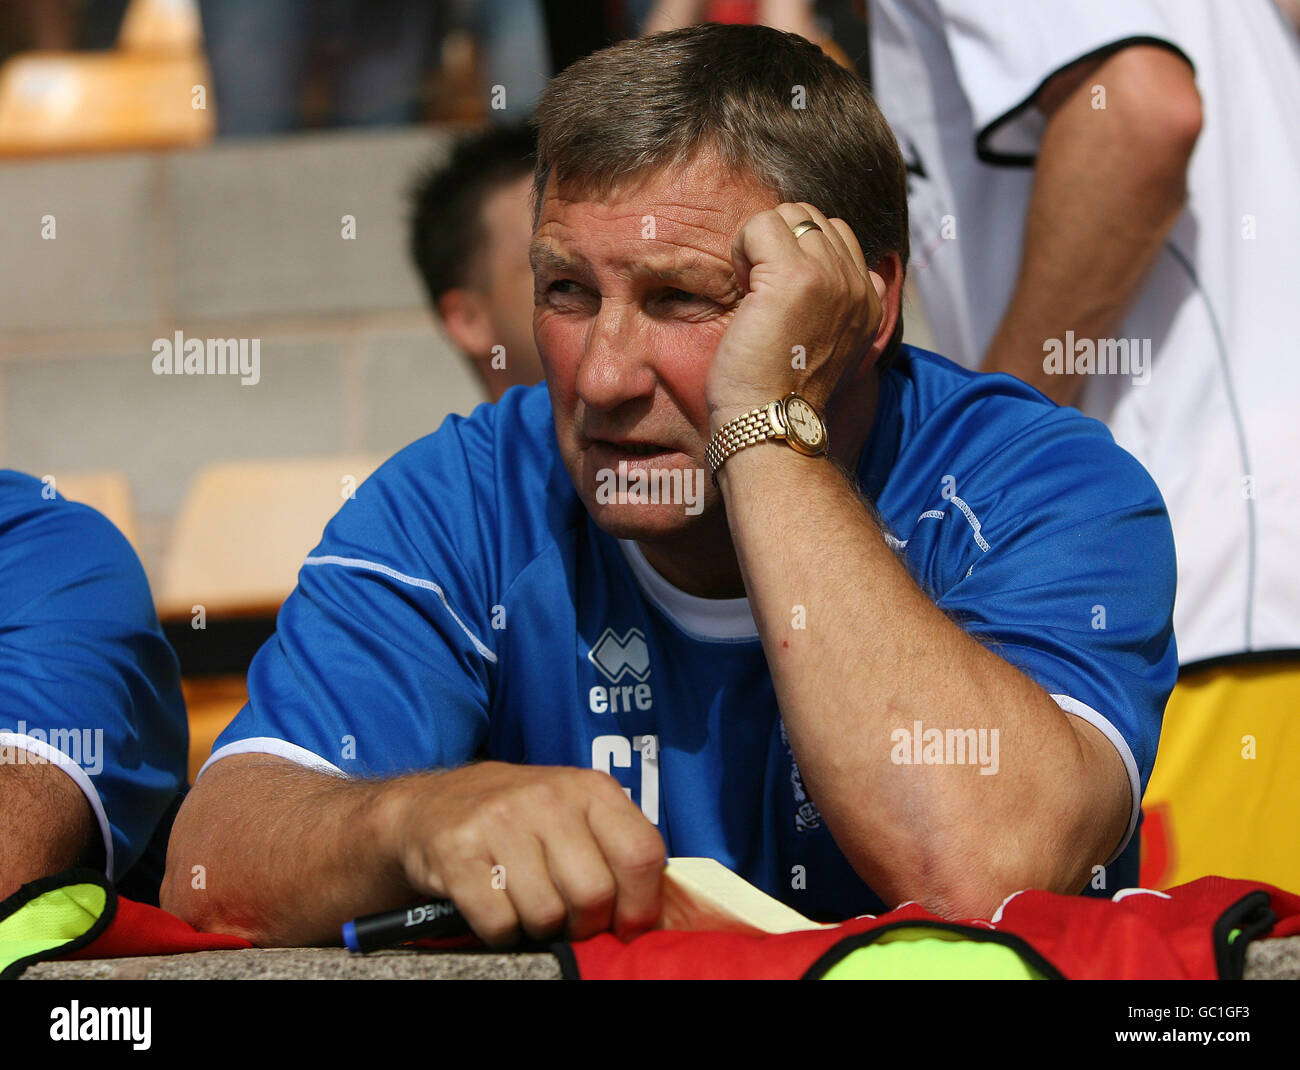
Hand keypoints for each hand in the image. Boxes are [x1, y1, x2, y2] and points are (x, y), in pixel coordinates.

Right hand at [385, 761, 665, 946]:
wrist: (431, 805)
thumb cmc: (516, 819)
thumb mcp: (572, 814)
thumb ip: (614, 850)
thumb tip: (656, 915)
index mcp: (589, 788)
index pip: (641, 853)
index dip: (641, 903)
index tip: (627, 924)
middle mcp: (548, 797)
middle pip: (594, 893)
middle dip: (585, 923)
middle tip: (568, 918)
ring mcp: (500, 821)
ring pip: (546, 915)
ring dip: (538, 927)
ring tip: (525, 904)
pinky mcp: (459, 852)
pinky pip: (499, 923)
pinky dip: (500, 932)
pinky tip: (494, 906)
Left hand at [706, 202, 884, 423]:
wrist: (769, 423)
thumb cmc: (779, 391)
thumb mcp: (827, 343)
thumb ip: (837, 302)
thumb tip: (827, 266)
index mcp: (868, 301)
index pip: (837, 234)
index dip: (797, 252)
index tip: (778, 296)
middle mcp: (857, 285)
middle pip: (811, 217)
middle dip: (777, 242)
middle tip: (760, 291)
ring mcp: (831, 278)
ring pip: (788, 215)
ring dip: (759, 244)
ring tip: (752, 289)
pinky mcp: (796, 277)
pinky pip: (761, 225)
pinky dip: (742, 249)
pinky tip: (744, 289)